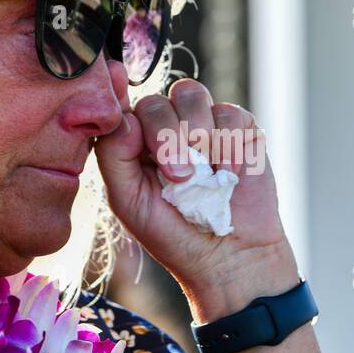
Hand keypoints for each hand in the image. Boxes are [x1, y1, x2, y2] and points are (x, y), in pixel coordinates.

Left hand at [94, 79, 298, 320]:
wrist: (228, 258)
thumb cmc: (173, 234)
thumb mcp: (129, 202)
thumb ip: (114, 157)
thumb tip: (125, 118)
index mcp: (135, 142)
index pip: (121, 107)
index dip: (123, 105)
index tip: (131, 125)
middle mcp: (167, 127)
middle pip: (155, 102)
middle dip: (166, 137)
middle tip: (180, 177)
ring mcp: (204, 125)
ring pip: (191, 94)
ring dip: (196, 133)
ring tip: (204, 174)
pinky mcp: (240, 129)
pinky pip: (229, 113)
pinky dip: (228, 144)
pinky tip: (228, 174)